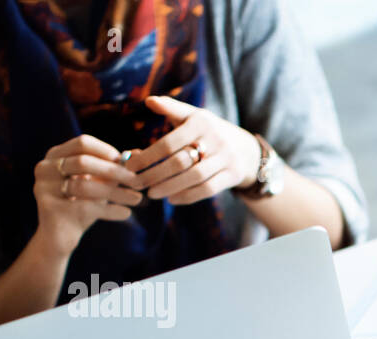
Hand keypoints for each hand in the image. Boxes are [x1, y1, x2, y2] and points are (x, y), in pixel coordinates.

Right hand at [33, 134, 143, 254]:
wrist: (61, 237)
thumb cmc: (82, 206)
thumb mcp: (99, 184)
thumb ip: (113, 169)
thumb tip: (137, 152)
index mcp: (56, 155)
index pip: (82, 142)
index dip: (107, 152)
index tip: (129, 165)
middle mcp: (45, 167)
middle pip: (83, 162)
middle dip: (115, 172)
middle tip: (138, 182)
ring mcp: (43, 187)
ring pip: (84, 186)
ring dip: (116, 193)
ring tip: (137, 199)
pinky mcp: (48, 208)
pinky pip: (85, 207)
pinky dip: (110, 210)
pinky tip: (126, 213)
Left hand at [126, 95, 261, 203]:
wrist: (247, 150)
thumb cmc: (210, 132)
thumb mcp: (194, 116)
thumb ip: (172, 109)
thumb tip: (149, 101)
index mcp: (201, 122)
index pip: (169, 143)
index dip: (147, 156)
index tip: (129, 165)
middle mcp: (215, 139)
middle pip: (179, 162)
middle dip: (154, 174)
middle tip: (136, 182)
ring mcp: (226, 158)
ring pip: (193, 178)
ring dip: (169, 187)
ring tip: (151, 193)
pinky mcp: (233, 175)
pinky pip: (208, 189)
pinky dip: (188, 196)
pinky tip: (172, 199)